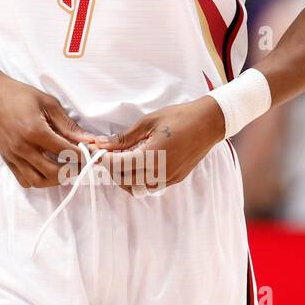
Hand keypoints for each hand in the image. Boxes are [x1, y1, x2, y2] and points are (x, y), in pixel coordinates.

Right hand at [0, 69, 97, 187]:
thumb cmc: (19, 95)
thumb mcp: (48, 103)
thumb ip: (68, 125)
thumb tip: (88, 140)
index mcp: (35, 131)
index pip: (66, 152)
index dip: (83, 155)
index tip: (91, 153)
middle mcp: (23, 147)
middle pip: (54, 173)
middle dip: (72, 170)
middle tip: (80, 162)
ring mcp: (13, 156)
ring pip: (38, 182)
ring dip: (55, 179)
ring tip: (64, 168)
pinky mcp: (7, 159)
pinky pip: (24, 180)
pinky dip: (38, 180)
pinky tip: (45, 168)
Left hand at [92, 96, 225, 195]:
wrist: (209, 123)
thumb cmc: (179, 117)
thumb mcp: (148, 122)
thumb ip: (123, 138)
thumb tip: (101, 144)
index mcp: (153, 155)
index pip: (119, 166)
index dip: (104, 160)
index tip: (96, 152)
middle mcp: (161, 172)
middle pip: (125, 180)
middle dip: (111, 169)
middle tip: (106, 154)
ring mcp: (169, 178)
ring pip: (137, 187)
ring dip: (124, 177)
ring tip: (121, 159)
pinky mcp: (175, 179)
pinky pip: (150, 186)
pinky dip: (138, 179)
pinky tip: (137, 163)